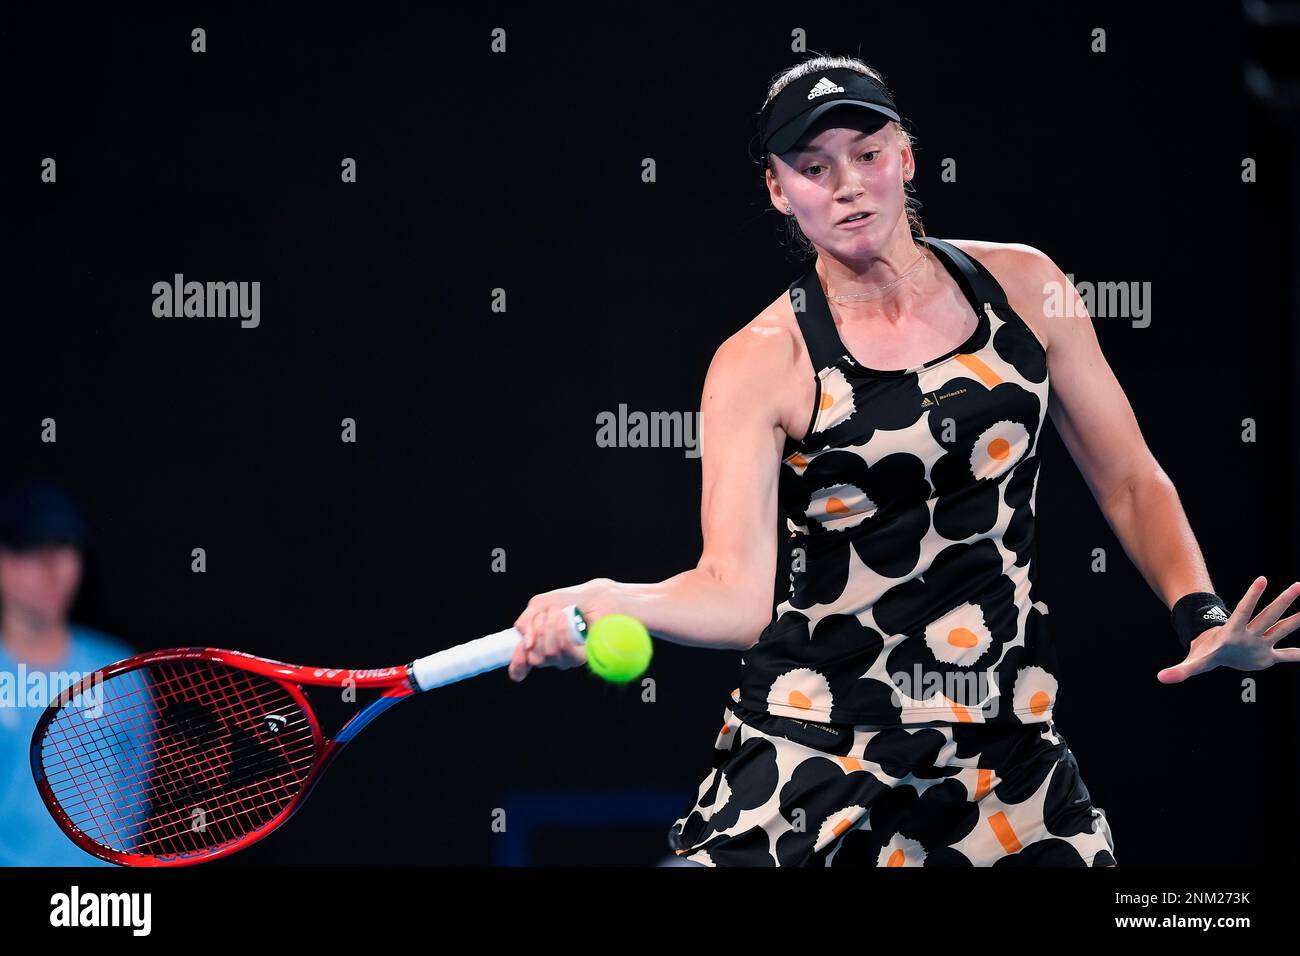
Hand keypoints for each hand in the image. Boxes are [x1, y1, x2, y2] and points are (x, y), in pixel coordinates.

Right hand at [507, 578, 615, 682]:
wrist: (592, 595)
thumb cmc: (566, 601)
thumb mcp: (538, 606)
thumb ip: (525, 623)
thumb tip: (526, 644)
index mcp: (538, 647)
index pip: (523, 666)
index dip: (518, 665)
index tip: (521, 654)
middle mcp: (552, 657)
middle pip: (535, 658)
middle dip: (537, 630)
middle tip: (547, 613)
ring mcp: (567, 659)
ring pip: (548, 653)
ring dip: (550, 627)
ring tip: (560, 612)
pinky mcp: (584, 657)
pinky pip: (565, 650)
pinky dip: (563, 631)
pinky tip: (567, 618)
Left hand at [1157, 576, 1299, 682]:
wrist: (1214, 654)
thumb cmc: (1204, 653)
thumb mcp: (1194, 663)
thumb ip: (1180, 670)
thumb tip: (1161, 678)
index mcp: (1234, 632)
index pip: (1244, 611)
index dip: (1252, 596)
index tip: (1262, 579)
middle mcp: (1250, 634)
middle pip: (1269, 616)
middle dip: (1282, 602)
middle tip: (1299, 586)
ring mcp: (1260, 643)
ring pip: (1281, 629)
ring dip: (1297, 619)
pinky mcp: (1266, 656)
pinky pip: (1287, 655)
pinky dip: (1298, 655)